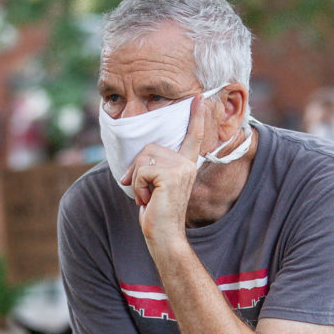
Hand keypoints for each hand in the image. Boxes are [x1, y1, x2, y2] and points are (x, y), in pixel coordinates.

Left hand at [124, 96, 206, 248]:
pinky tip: (147, 200)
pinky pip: (141, 171)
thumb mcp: (153, 186)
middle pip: (149, 148)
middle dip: (137, 170)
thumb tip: (134, 164)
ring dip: (136, 180)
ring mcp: (181, 169)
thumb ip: (151, 168)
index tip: (199, 97)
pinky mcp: (170, 176)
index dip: (195, 116)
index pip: (192, 136)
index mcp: (186, 165)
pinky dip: (137, 186)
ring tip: (147, 197)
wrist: (164, 236)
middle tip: (143, 192)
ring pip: (143, 160)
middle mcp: (186, 164)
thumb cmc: (157, 214)